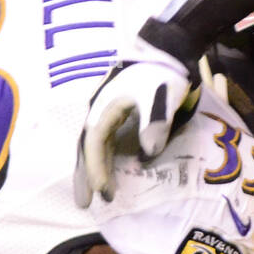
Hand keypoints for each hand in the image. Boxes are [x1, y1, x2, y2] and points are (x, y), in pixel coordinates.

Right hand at [74, 39, 193, 205]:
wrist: (168, 50)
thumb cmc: (164, 74)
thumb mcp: (161, 97)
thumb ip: (154, 124)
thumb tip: (147, 153)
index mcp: (105, 108)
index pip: (95, 145)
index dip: (98, 170)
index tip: (105, 193)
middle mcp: (100, 110)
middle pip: (87, 148)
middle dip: (86, 176)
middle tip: (84, 203)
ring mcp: (107, 110)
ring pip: (94, 145)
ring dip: (91, 169)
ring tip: (91, 194)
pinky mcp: (118, 111)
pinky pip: (104, 140)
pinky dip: (102, 158)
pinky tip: (106, 171)